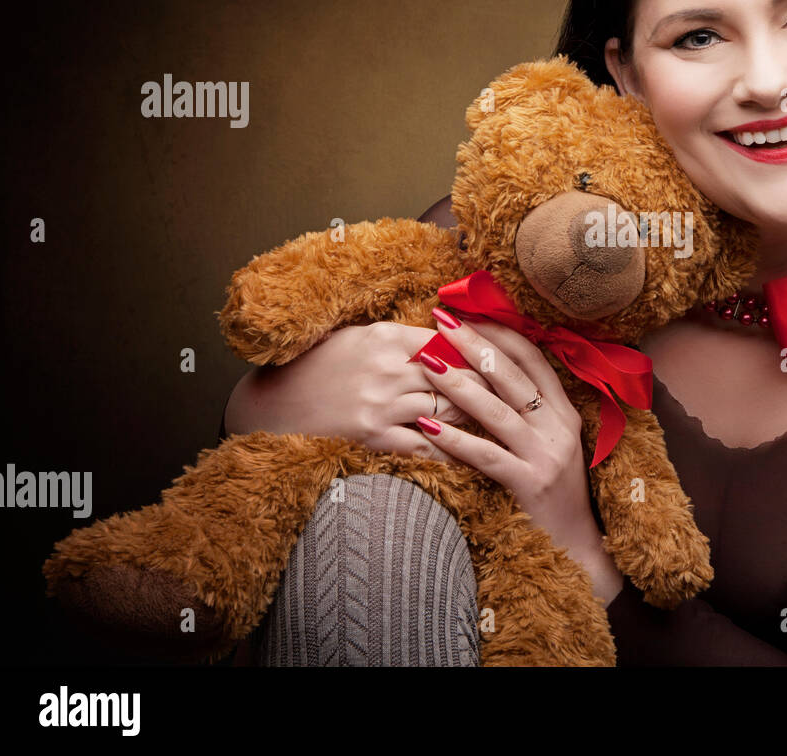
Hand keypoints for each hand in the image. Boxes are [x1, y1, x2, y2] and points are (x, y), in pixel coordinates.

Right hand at [224, 321, 494, 455]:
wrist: (270, 406)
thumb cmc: (313, 367)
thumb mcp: (353, 337)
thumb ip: (396, 336)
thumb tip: (440, 332)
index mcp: (384, 337)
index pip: (446, 340)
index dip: (476, 348)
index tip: (499, 355)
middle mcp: (387, 369)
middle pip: (455, 374)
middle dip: (487, 382)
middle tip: (516, 390)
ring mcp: (381, 405)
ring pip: (448, 407)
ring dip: (477, 414)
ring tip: (504, 418)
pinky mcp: (375, 437)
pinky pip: (427, 444)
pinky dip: (454, 448)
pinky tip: (477, 453)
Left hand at [413, 308, 602, 556]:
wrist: (576, 546)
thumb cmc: (552, 492)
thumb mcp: (551, 443)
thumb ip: (528, 411)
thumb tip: (486, 373)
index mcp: (564, 411)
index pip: (533, 358)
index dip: (499, 332)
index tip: (467, 314)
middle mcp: (559, 427)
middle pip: (512, 375)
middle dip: (473, 344)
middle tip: (440, 322)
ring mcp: (546, 455)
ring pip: (498, 410)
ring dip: (458, 385)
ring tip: (426, 364)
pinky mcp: (530, 484)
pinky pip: (486, 455)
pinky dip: (454, 440)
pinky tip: (427, 427)